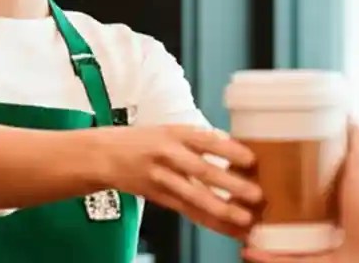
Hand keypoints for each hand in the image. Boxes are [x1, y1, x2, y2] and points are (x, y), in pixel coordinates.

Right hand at [94, 124, 261, 238]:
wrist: (103, 155)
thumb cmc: (142, 141)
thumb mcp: (168, 130)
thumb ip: (197, 141)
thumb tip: (235, 148)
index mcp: (174, 133)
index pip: (205, 140)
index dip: (228, 149)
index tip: (251, 159)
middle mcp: (167, 154)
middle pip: (202, 171)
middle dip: (231, 184)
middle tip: (256, 194)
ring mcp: (161, 178)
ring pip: (194, 196)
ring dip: (222, 209)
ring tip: (244, 218)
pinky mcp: (158, 197)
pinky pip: (187, 211)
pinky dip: (209, 221)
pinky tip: (227, 228)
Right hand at [242, 123, 358, 262]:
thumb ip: (355, 143)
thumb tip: (349, 116)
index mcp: (334, 203)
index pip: (302, 193)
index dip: (280, 185)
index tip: (259, 173)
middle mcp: (326, 228)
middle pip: (288, 219)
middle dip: (265, 213)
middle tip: (245, 202)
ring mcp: (319, 248)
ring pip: (281, 243)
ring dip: (259, 237)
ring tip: (240, 226)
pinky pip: (284, 262)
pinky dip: (265, 258)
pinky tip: (247, 250)